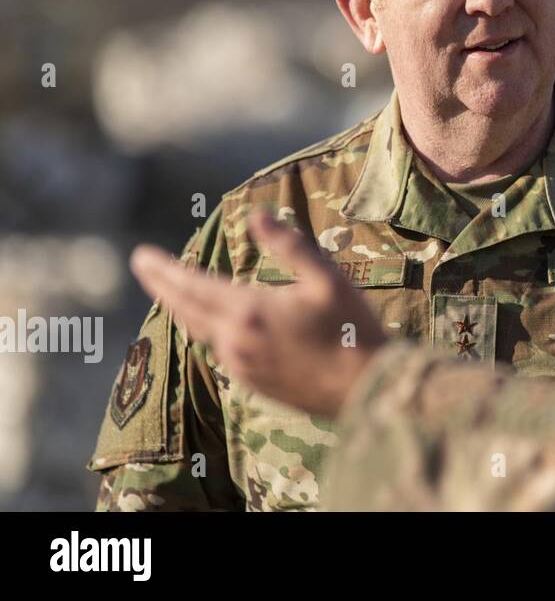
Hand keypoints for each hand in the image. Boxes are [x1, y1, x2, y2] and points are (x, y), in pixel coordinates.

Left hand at [130, 211, 387, 418]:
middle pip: (185, 308)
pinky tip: (213, 323)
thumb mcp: (327, 277)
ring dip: (182, 307)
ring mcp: (241, 365)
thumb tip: (255, 215)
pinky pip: (219, 350)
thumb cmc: (352, 328)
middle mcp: (235, 340)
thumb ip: (289, 245)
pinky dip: (206, 329)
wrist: (365, 388)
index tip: (140, 254)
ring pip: (199, 331)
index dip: (164, 269)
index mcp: (249, 311)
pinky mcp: (252, 383)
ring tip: (173, 290)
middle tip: (141, 264)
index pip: (191, 285)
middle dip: (160, 285)